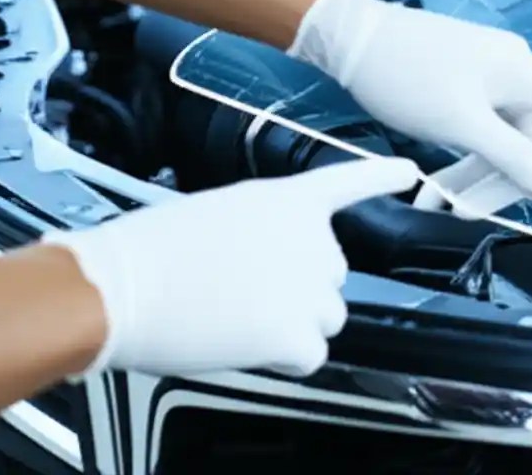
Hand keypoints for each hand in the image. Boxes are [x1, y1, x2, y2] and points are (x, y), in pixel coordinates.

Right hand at [39, 157, 419, 377]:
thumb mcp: (218, 217)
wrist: (122, 286)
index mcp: (288, 202)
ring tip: (238, 317)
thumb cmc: (149, 254)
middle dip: (297, 290)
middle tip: (242, 293)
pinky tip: (247, 343)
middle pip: (332, 276)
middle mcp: (313, 239)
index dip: (381, 177)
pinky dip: (284, 358)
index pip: (347, 184)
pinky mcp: (299, 331)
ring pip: (326, 318)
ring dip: (293, 325)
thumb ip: (265, 234)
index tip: (409, 172)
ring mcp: (311, 285)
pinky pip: (310, 356)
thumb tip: (272, 266)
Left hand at [287, 0, 531, 216]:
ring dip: (478, 176)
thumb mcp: (458, 122)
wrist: (353, 38)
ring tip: (432, 200)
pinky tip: (434, 178)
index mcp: (524, 77)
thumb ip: (509, 155)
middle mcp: (518, 75)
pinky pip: (484, 129)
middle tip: (452, 208)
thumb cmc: (404, 73)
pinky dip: (465, 157)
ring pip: (506, 142)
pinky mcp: (469, 83)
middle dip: (503, 182)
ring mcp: (492, 78)